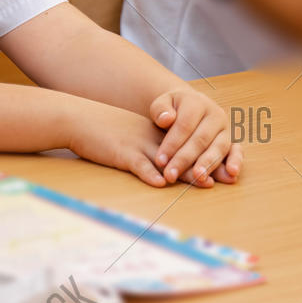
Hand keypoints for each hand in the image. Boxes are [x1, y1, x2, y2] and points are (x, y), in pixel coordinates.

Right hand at [68, 101, 241, 188]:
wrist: (79, 119)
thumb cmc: (104, 131)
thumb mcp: (131, 135)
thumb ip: (149, 148)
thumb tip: (163, 168)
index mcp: (155, 133)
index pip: (185, 146)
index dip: (204, 158)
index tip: (222, 170)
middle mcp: (152, 138)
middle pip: (183, 153)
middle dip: (203, 166)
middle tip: (221, 177)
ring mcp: (138, 145)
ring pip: (167, 160)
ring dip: (185, 173)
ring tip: (202, 183)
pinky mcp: (122, 153)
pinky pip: (139, 165)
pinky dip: (150, 175)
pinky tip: (160, 184)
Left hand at [148, 87, 241, 185]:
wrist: (190, 107)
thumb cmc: (172, 109)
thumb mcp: (161, 104)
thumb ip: (160, 110)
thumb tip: (166, 119)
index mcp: (197, 103)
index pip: (184, 125)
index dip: (172, 144)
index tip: (160, 161)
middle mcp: (215, 114)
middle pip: (201, 139)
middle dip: (185, 159)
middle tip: (171, 175)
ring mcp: (226, 128)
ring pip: (219, 146)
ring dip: (209, 164)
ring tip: (198, 178)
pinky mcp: (233, 140)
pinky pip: (237, 150)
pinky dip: (236, 161)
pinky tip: (232, 173)